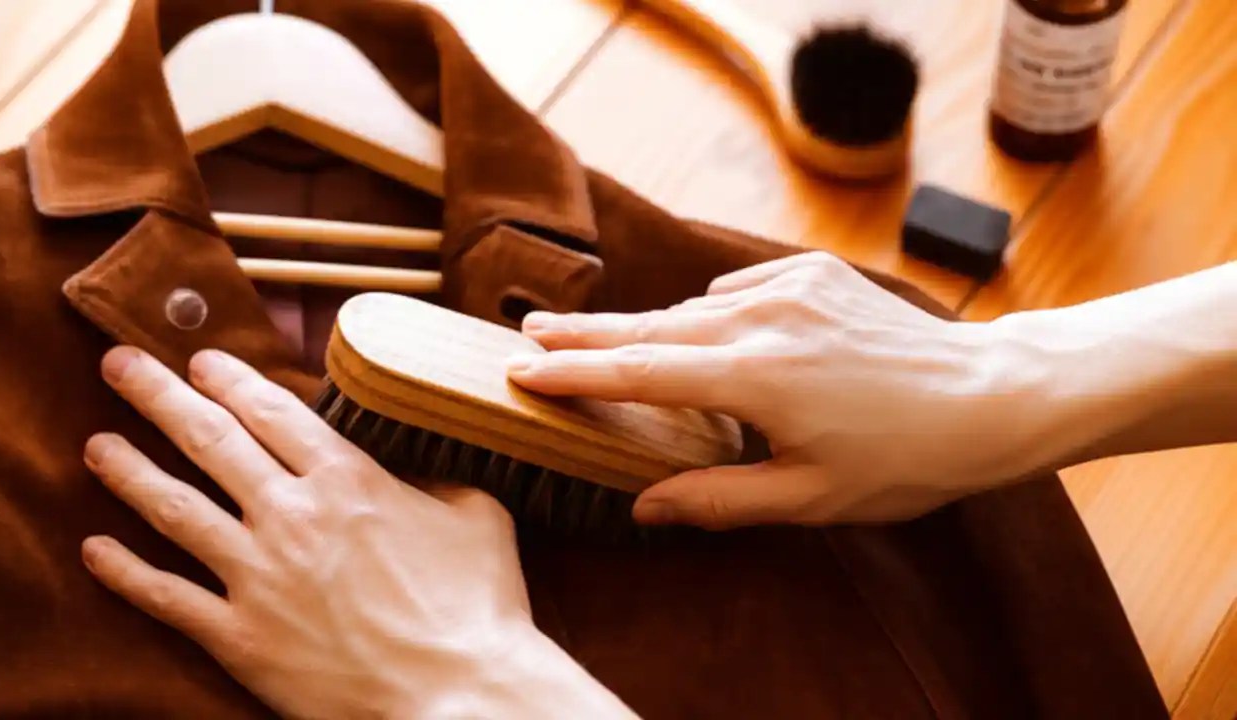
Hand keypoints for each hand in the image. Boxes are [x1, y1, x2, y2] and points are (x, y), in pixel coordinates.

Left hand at [82, 347, 632, 719]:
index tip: (201, 359)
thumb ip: (434, 476)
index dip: (230, 379)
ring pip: (175, 509)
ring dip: (130, 471)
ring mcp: (259, 577)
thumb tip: (413, 463)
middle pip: (210, 441)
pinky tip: (96, 549)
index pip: (272, 411)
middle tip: (119, 365)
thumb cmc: (479, 604)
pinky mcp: (242, 638)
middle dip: (158, 395)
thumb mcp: (475, 514)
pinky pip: (168, 597)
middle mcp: (292, 516)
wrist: (460, 694)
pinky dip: (127, 572)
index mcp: (348, 479)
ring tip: (96, 445)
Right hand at [509, 252, 1054, 528]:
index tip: (522, 369)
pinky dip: (712, 316)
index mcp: (757, 378)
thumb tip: (642, 504)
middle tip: (530, 331)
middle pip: (650, 326)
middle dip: (586, 333)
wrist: (992, 393)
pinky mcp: (814, 272)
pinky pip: (738, 293)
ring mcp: (791, 287)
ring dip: (650, 330)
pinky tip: (714, 340)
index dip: (575, 373)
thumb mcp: (811, 498)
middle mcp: (764, 319)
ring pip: (693, 309)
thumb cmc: (908, 458)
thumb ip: (718, 500)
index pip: (640, 373)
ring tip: (609, 347)